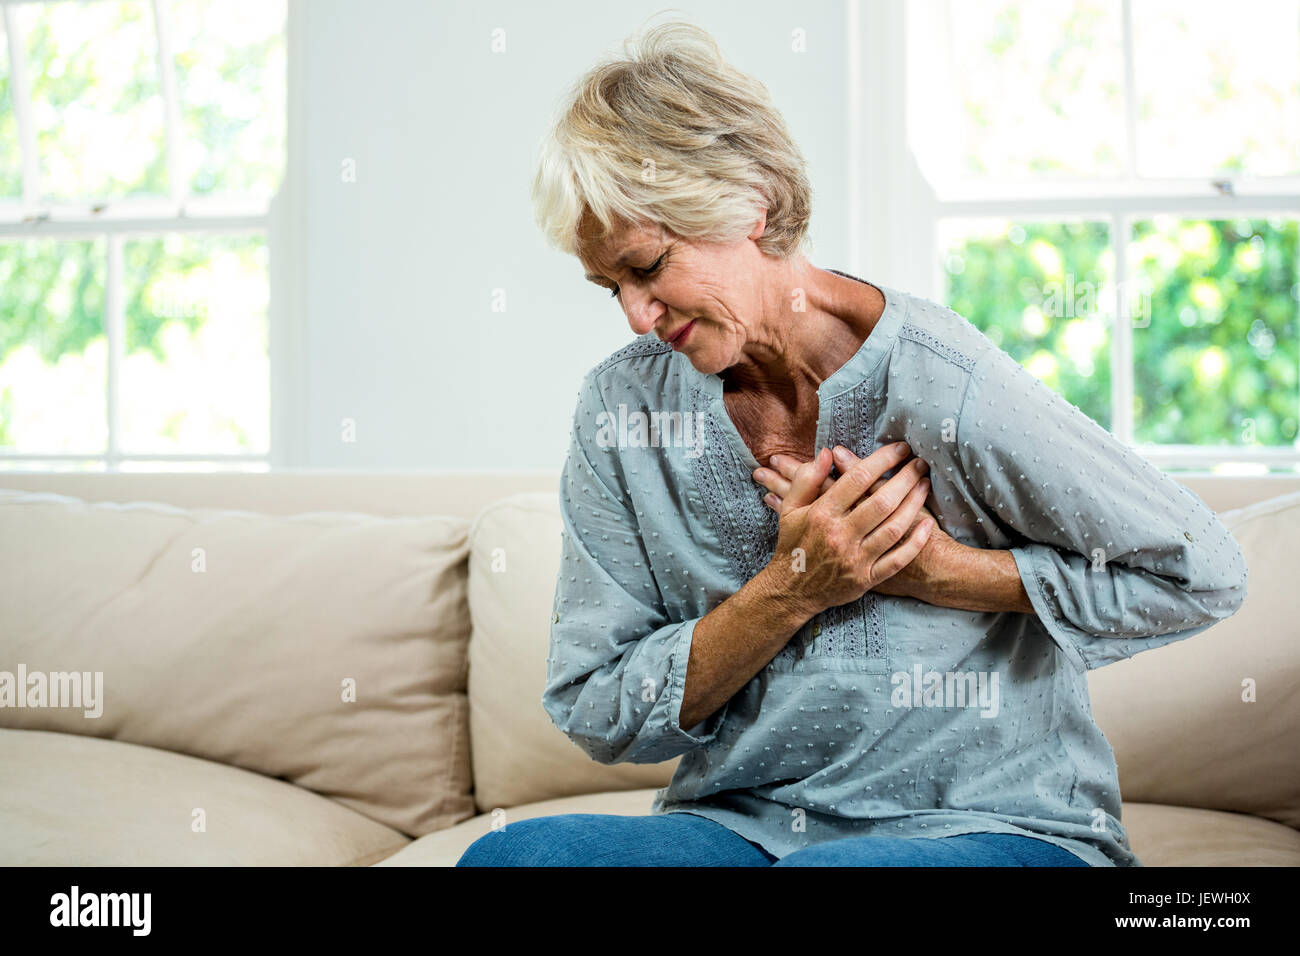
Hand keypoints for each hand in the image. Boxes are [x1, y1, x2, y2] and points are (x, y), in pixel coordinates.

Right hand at [759, 442, 934, 617]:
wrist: (791, 590)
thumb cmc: (792, 543)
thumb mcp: (790, 508)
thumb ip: (806, 478)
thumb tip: (827, 453)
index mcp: (821, 514)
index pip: (857, 479)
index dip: (882, 460)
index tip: (899, 449)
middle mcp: (839, 535)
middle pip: (881, 502)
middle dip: (905, 478)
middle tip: (920, 463)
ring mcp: (855, 559)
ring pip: (893, 528)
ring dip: (914, 504)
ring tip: (925, 485)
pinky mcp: (866, 579)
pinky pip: (896, 561)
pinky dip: (914, 543)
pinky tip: (926, 525)